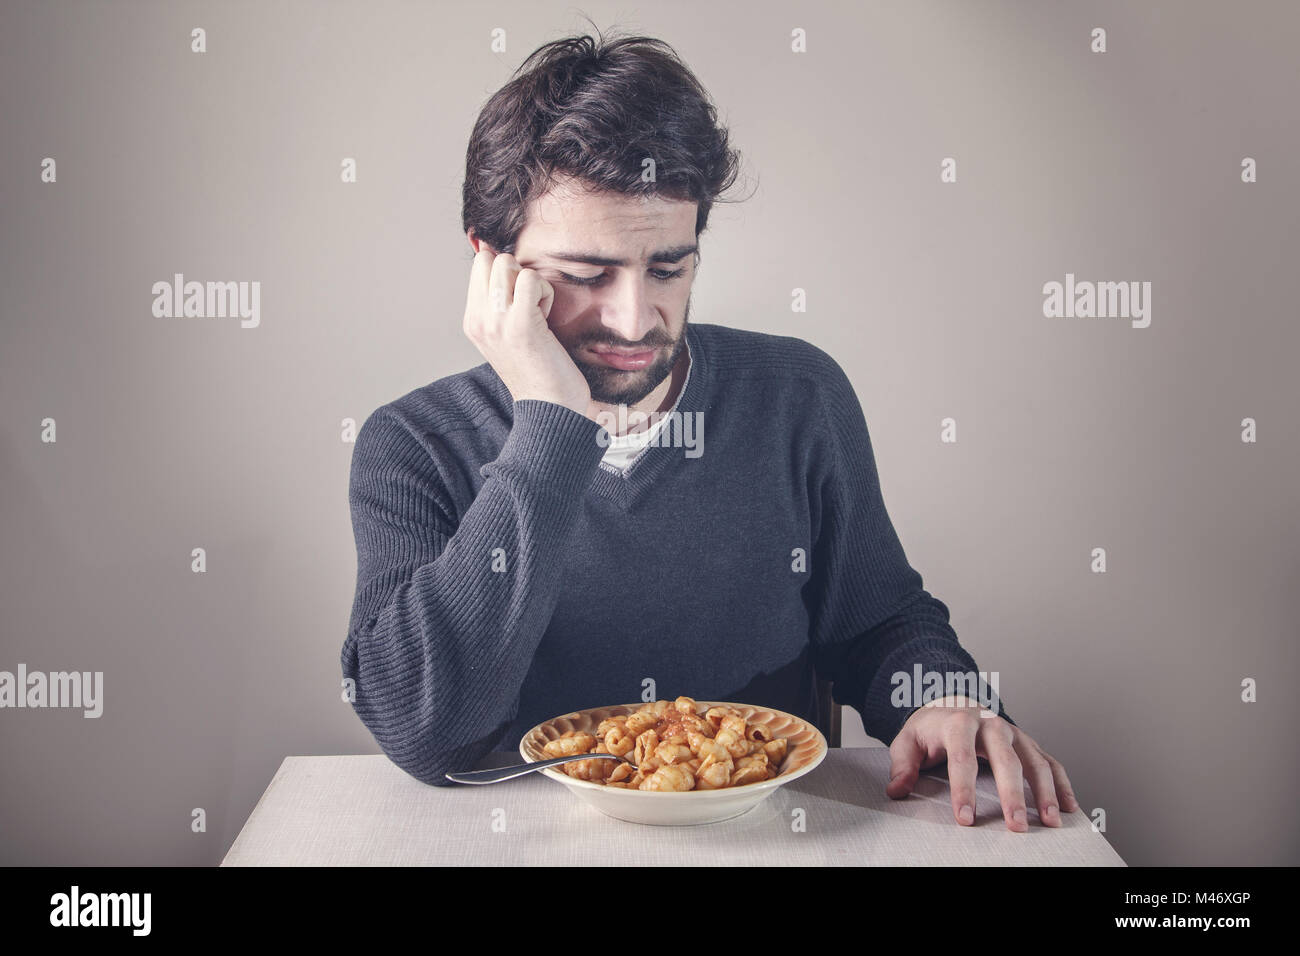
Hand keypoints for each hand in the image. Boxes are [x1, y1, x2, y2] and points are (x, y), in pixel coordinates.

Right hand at [462, 244, 592, 417]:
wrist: (549, 409)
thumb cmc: (539, 372)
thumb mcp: (510, 335)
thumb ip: (502, 303)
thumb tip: (499, 258)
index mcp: (473, 322)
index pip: (479, 266)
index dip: (506, 274)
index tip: (521, 302)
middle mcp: (478, 320)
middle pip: (490, 259)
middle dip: (516, 273)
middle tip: (530, 304)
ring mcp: (495, 321)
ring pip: (507, 264)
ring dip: (531, 282)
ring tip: (538, 312)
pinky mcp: (520, 323)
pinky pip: (530, 278)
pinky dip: (545, 291)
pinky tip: (547, 317)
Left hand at [885, 694, 1078, 830]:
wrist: (952, 702)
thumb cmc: (931, 728)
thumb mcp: (908, 740)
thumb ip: (902, 763)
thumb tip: (897, 789)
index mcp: (958, 723)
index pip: (962, 758)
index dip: (964, 790)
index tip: (965, 818)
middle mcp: (991, 725)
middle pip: (1006, 760)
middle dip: (1012, 795)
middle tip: (1015, 825)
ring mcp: (1014, 733)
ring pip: (1035, 760)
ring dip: (1045, 791)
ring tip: (1050, 821)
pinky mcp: (1028, 743)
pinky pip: (1050, 762)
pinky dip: (1063, 783)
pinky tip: (1068, 808)